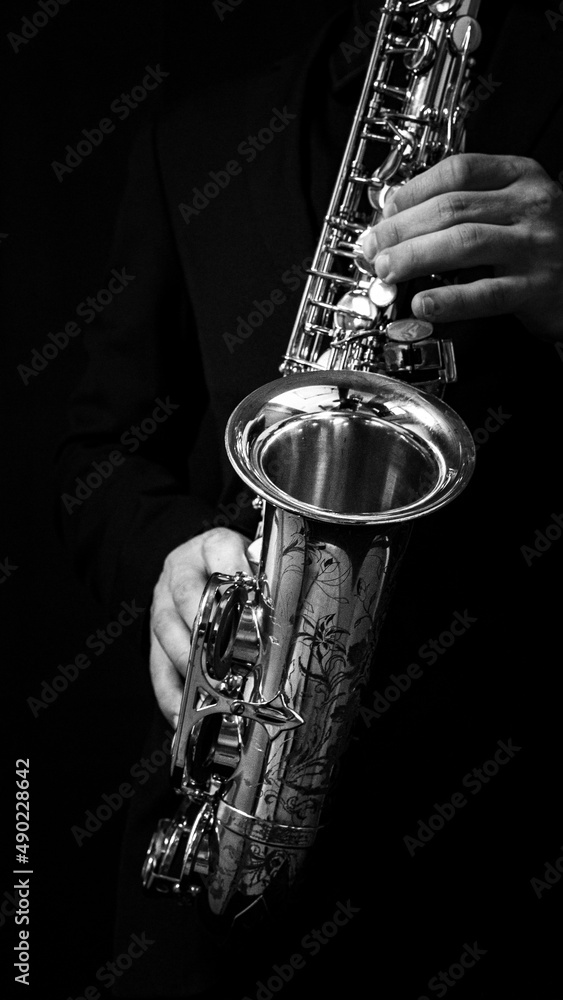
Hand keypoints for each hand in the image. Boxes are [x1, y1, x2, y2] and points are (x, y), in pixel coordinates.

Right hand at [149, 528, 251, 725]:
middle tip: (229, 658)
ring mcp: (162, 602)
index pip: (221, 549)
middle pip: (187, 596)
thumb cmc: (234, 569)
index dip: (236, 571)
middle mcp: (180, 571)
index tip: (252, 597)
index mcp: (211, 546)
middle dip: (208, 629)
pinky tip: (182, 713)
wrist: (199, 564)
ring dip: (188, 664)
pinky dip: (169, 692)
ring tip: (207, 690)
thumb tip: (280, 600)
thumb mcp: (253, 560)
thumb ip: (266, 575)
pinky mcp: (154, 633)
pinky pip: (156, 664)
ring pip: (167, 631)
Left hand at [360, 153, 562, 341]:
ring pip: (463, 243)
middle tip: (374, 249)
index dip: (413, 190)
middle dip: (402, 229)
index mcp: (520, 176)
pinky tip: (423, 303)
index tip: (385, 211)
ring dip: (415, 257)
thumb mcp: (514, 207)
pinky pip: (485, 293)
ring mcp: (534, 246)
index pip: (457, 170)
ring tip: (387, 270)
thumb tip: (401, 219)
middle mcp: (529, 205)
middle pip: (452, 208)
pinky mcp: (536, 288)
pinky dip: (449, 299)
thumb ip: (468, 205)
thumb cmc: (542, 243)